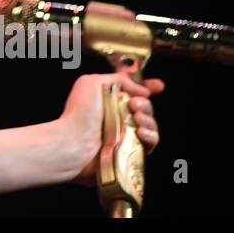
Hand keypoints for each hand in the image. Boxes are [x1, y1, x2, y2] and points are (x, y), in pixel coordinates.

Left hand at [58, 70, 163, 187]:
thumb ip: (119, 80)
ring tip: (136, 118)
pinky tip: (141, 132)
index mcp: (108, 100)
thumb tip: (142, 89)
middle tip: (134, 105)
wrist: (75, 142)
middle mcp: (117, 117)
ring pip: (150, 124)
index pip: (133, 92)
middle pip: (145, 108)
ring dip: (148, 119)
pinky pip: (150, 143)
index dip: (147, 88)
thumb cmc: (80, 112)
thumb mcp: (92, 82)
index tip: (158, 86)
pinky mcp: (130, 152)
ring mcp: (125, 135)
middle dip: (145, 104)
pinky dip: (151, 136)